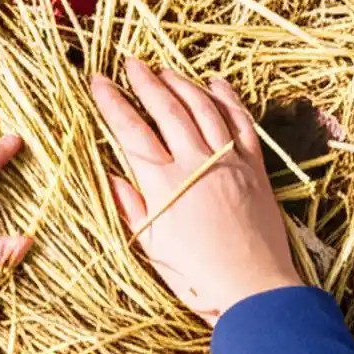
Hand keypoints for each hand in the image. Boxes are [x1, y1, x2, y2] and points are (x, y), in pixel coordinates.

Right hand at [91, 58, 301, 324]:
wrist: (255, 291)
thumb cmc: (196, 277)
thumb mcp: (151, 246)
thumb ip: (130, 205)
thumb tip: (111, 173)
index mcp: (163, 183)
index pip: (130, 129)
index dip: (112, 101)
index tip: (97, 80)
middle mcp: (195, 162)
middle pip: (166, 108)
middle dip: (145, 81)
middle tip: (130, 63)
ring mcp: (228, 160)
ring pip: (202, 107)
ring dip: (181, 83)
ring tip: (164, 69)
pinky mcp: (254, 166)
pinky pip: (241, 122)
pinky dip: (227, 99)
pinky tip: (216, 83)